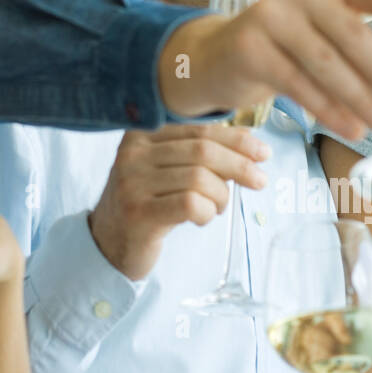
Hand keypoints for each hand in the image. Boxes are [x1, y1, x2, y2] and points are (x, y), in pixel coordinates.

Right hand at [88, 124, 270, 280]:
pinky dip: (207, 212)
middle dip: (239, 165)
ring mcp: (132, 183)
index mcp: (141, 135)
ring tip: (217, 208)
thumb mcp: (163, 169)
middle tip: (260, 181)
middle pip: (201, 151)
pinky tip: (203, 218)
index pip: (197, 129)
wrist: (108, 243)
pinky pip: (190, 204)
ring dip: (221, 196)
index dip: (235, 139)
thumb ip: (194, 153)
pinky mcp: (139, 213)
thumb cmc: (147, 203)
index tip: (262, 153)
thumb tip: (249, 144)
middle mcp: (132, 153)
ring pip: (199, 178)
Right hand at [160, 0, 371, 141]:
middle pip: (357, 34)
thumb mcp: (331, 34)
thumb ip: (371, 46)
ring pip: (328, 64)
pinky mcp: (248, 46)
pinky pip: (298, 84)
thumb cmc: (290, 48)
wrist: (220, 55)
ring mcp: (270, 14)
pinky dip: (329, 110)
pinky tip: (351, 128)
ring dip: (364, 100)